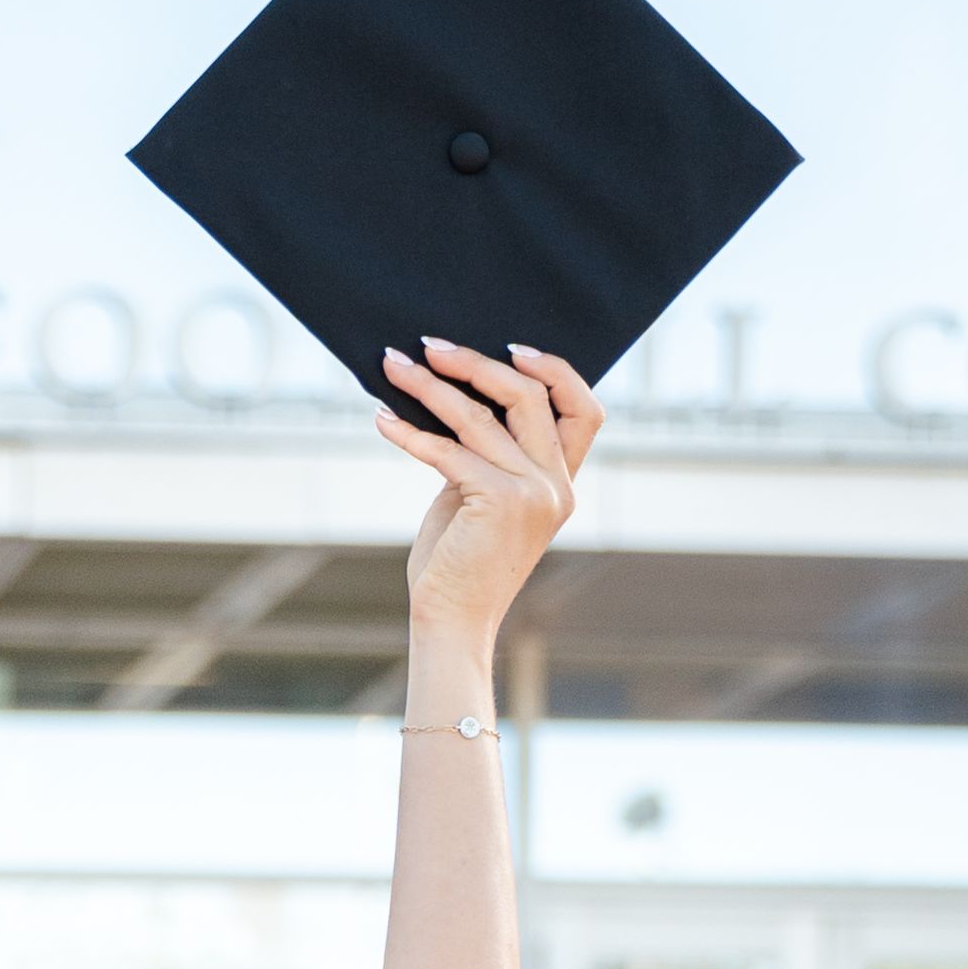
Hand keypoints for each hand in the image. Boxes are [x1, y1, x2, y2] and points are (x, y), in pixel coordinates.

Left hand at [376, 335, 598, 643]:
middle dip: (475, 363)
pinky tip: (382, 419)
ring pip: (479, 416)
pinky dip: (410, 431)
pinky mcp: (498, 502)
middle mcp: (556, 486)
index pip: (585, 411)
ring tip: (393, 367)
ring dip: (429, 386)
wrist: (452, 623)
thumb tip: (455, 395)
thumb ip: (487, 453)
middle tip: (428, 345)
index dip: (556, 372)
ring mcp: (532, 494)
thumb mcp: (483, 499)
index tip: (512, 348)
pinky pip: (448, 450)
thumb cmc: (459, 564)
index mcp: (563, 485)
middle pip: (528, 396)